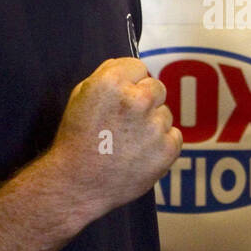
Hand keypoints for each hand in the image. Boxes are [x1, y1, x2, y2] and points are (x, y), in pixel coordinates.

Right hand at [48, 57, 182, 218]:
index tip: (122, 97)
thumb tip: (131, 68)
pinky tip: (140, 154)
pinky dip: (161, 144)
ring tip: (128, 143)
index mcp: (112, 83)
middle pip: (157, 87)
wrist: (77, 184)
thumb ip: (107, 77)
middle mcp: (137, 99)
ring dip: (152, 124)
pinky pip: (174, 136)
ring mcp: (155, 125)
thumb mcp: (81, 97)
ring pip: (165, 114)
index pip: (138, 66)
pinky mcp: (168, 148)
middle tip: (125, 123)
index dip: (130, 82)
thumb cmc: (75, 141)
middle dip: (145, 101)